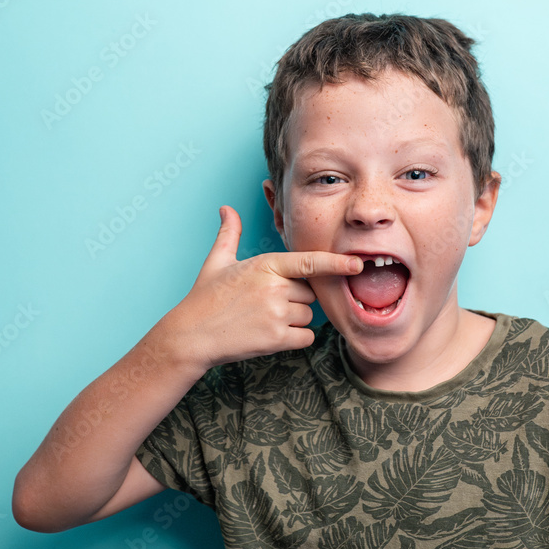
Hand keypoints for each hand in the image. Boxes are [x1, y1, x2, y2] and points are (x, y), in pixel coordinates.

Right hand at [153, 206, 361, 371]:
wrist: (190, 336)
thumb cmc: (204, 298)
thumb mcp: (217, 262)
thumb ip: (229, 234)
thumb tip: (226, 209)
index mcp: (266, 265)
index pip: (310, 262)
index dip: (337, 263)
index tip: (358, 263)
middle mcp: (275, 288)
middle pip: (309, 292)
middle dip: (296, 298)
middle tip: (267, 303)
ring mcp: (277, 314)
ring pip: (309, 315)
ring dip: (295, 319)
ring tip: (265, 319)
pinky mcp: (276, 339)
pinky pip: (306, 337)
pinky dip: (295, 338)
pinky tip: (272, 335)